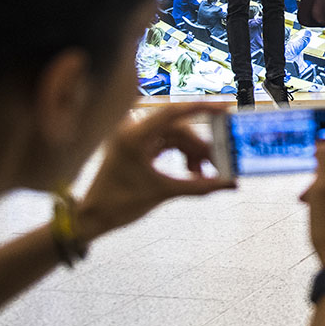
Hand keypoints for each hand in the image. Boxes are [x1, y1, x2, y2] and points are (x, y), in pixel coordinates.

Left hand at [77, 103, 234, 240]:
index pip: (173, 112)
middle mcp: (134, 130)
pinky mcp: (138, 145)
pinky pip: (168, 143)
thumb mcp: (163, 193)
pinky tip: (192, 172)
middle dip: (200, 147)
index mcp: (134, 136)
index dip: (202, 108)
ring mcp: (136, 137)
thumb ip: (199, 187)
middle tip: (219, 163)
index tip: (224, 109)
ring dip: (192, 154)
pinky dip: (182, 156)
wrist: (94, 216)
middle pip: (179, 129)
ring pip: (176, 137)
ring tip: (204, 175)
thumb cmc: (119, 204)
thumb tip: (230, 184)